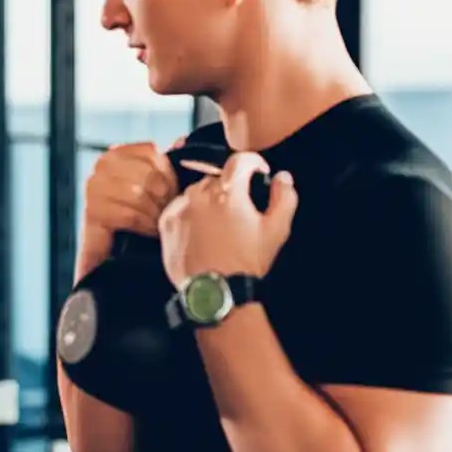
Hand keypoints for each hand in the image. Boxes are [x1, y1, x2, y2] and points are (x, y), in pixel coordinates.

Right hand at [81, 139, 181, 260]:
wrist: (116, 254)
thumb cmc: (140, 215)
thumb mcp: (156, 185)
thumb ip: (166, 163)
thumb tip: (181, 140)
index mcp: (117, 153)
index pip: (151, 153)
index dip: (168, 175)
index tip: (172, 193)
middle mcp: (101, 166)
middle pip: (147, 175)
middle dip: (163, 197)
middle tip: (167, 212)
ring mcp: (93, 188)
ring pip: (138, 194)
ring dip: (154, 213)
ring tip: (159, 222)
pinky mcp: (91, 213)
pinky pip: (128, 214)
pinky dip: (144, 225)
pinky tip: (149, 230)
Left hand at [157, 152, 298, 287]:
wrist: (215, 291)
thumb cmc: (246, 262)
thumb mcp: (276, 231)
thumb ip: (284, 198)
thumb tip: (282, 177)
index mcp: (229, 192)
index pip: (240, 160)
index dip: (253, 162)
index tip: (258, 173)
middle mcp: (201, 194)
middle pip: (218, 177)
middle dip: (231, 187)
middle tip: (239, 209)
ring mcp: (180, 207)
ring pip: (198, 191)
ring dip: (209, 199)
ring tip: (219, 223)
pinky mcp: (166, 222)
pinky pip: (180, 206)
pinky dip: (191, 212)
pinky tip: (201, 231)